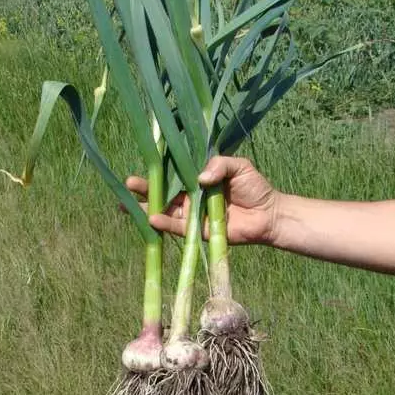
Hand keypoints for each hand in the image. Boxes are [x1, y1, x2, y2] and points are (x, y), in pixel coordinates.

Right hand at [126, 156, 279, 244]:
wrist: (268, 214)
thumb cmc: (254, 187)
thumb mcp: (238, 166)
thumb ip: (219, 165)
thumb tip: (200, 178)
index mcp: (198, 179)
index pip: (174, 173)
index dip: (158, 170)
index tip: (144, 163)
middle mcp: (191, 197)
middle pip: (163, 193)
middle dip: (145, 189)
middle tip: (127, 184)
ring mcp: (192, 215)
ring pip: (165, 210)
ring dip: (146, 208)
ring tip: (126, 204)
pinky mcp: (197, 231)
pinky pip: (178, 227)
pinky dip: (164, 223)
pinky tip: (151, 218)